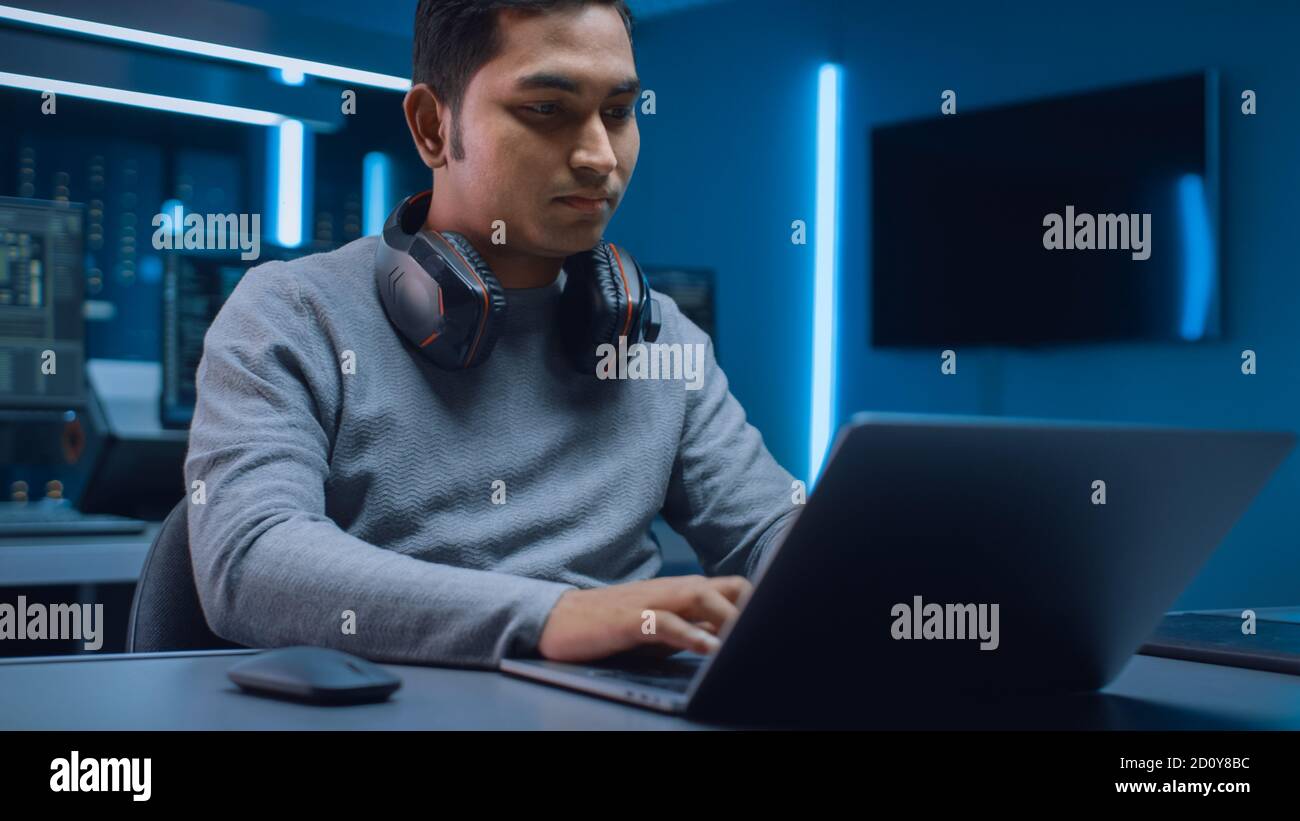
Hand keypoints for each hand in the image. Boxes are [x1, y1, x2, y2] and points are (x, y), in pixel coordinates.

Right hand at [537, 575, 753, 662]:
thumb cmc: (616, 626)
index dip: (759, 603)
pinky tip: (708, 650)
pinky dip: (690, 635)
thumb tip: (732, 639)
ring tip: (750, 637)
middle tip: (773, 632)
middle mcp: (673, 589)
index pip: (734, 587)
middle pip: (726, 588)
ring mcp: (652, 601)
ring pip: (700, 597)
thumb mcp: (665, 630)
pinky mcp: (630, 619)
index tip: (780, 622)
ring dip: (728, 618)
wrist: (562, 619)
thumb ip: (698, 630)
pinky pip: (666, 623)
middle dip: (753, 608)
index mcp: (684, 590)